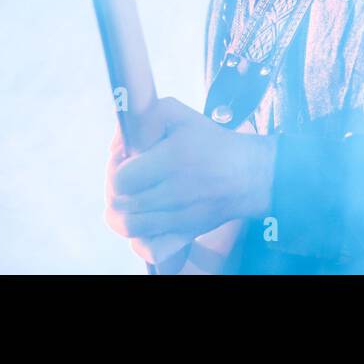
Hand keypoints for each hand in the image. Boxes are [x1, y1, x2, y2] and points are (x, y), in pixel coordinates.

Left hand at [103, 97, 275, 262]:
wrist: (248, 174)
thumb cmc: (210, 141)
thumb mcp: (177, 113)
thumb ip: (142, 117)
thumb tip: (117, 144)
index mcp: (174, 159)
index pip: (122, 180)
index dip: (115, 169)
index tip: (125, 159)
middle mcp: (177, 192)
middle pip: (122, 204)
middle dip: (117, 188)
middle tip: (129, 177)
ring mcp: (182, 218)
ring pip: (131, 228)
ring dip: (123, 213)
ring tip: (131, 199)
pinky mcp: (187, 235)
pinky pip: (153, 250)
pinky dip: (141, 242)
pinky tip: (144, 224)